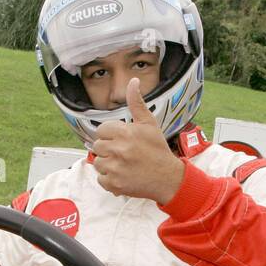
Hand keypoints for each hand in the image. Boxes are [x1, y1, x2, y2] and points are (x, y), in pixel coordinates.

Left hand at [90, 78, 184, 204]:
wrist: (168, 178)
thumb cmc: (158, 150)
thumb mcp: (149, 124)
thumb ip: (136, 103)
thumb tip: (133, 81)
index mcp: (125, 133)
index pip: (101, 130)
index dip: (110, 135)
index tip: (121, 141)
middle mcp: (118, 150)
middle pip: (98, 146)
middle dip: (108, 150)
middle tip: (124, 154)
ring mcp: (115, 168)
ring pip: (98, 163)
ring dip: (108, 165)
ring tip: (124, 165)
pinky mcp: (114, 184)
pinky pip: (101, 179)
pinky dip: (109, 180)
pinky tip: (123, 176)